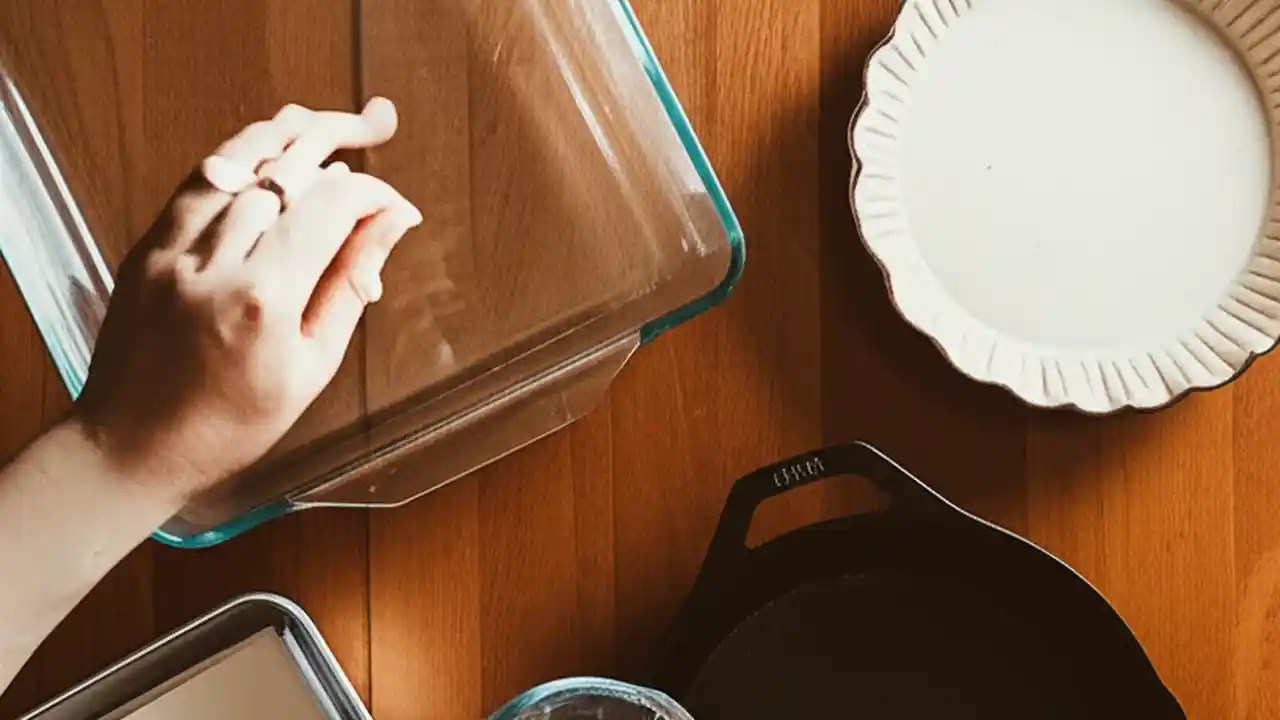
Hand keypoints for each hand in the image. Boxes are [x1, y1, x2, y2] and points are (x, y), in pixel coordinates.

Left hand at [73, 99, 422, 499]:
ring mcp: (171, 248)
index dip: (372, 193)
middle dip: (337, 139)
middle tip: (378, 123)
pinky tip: (270, 152)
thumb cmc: (232, 424)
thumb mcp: (313, 365)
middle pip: (285, 169)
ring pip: (238, 160)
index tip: (396, 206)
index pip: (330, 207)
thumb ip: (350, 284)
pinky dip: (240, 157)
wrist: (132, 445)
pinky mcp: (147, 246)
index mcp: (264, 299)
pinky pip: (199, 179)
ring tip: (329, 126)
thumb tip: (392, 223)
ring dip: (289, 137)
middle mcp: (213, 261)